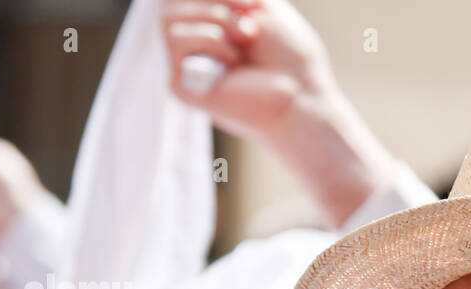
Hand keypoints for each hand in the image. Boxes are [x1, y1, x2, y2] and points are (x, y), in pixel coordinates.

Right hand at [162, 0, 394, 225]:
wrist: (301, 96)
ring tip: (243, 42)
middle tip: (249, 29)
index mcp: (207, 29)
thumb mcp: (260, 5)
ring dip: (216, 20)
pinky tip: (232, 63)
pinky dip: (211, 41)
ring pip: (169, 19)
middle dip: (216, 4)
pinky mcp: (180, 85)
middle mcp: (192, 48)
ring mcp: (184, 67)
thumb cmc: (289, 56)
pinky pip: (176, 39)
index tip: (251, 5)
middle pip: (171, 3)